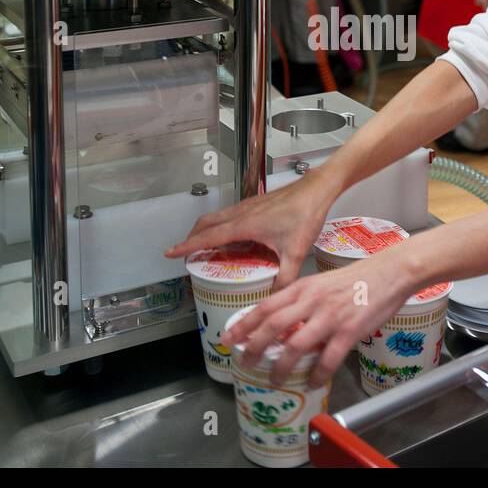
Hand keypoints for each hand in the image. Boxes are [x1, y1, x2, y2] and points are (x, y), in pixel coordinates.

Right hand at [165, 169, 339, 288]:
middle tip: (185, 252)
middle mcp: (241, 213)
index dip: (187, 246)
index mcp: (244, 225)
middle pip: (206, 224)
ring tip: (204, 245)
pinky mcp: (257, 203)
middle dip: (191, 237)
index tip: (170, 253)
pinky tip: (234, 236)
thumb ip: (285, 278)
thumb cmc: (306, 214)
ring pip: (217, 217)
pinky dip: (222, 224)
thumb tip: (274, 298)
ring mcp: (248, 205)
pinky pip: (230, 214)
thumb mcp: (295, 252)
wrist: (317, 188)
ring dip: (206, 229)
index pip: (207, 237)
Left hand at [224, 248, 418, 387]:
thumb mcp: (322, 283)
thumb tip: (283, 325)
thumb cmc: (357, 279)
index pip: (266, 306)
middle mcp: (312, 300)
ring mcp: (330, 316)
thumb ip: (302, 301)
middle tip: (245, 363)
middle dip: (254, 347)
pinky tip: (314, 382)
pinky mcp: (350, 330)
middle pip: (273, 325)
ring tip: (275, 379)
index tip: (229, 337)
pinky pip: (328, 358)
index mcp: (303, 287)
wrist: (390, 272)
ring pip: (296, 344)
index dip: (244, 324)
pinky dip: (318, 373)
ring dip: (281, 366)